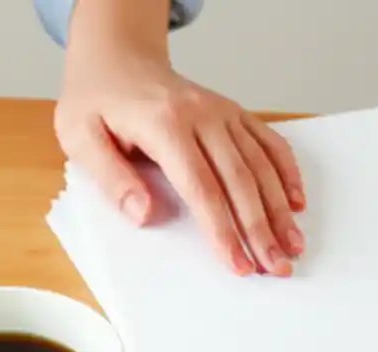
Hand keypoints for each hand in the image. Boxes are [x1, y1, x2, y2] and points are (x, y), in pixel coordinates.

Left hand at [56, 10, 306, 276]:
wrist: (116, 57)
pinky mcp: (231, 112)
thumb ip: (111, 178)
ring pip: (260, 165)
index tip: (237, 263)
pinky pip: (268, 141)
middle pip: (239, 181)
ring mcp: (221, 112)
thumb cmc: (95, 100)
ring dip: (279, 209)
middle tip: (277, 268)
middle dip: (260, 229)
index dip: (222, 230)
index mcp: (164, 125)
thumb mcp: (80, 137)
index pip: (200, 188)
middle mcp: (201, 116)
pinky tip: (296, 202)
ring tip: (293, 247)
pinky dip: (286, 171)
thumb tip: (145, 216)